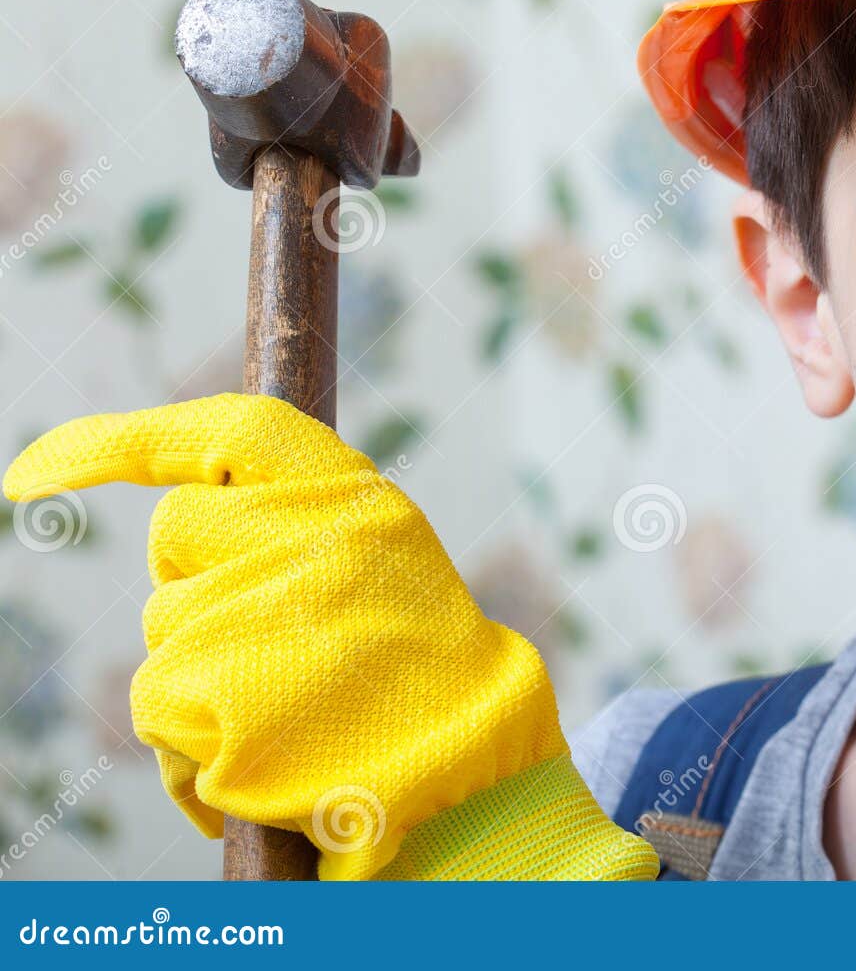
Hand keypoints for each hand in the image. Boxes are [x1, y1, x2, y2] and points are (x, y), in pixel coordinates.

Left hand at [4, 393, 656, 879]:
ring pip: (167, 625)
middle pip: (180, 530)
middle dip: (200, 580)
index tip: (34, 472)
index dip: (121, 440)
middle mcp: (311, 535)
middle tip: (277, 637)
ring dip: (204, 668)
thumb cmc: (420, 669)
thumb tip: (185, 508)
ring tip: (292, 708)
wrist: (468, 769)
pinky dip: (194, 738)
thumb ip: (295, 519)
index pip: (225, 431)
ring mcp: (263, 608)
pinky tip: (264, 756)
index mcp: (355, 496)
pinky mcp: (221, 690)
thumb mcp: (377, 556)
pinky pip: (160, 704)